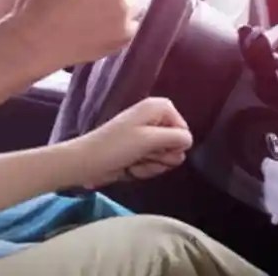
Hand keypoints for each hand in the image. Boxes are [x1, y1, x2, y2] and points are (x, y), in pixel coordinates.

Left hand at [68, 97, 192, 188]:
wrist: (87, 163)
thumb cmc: (116, 147)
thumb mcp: (149, 140)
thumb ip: (176, 138)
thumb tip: (189, 140)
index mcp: (155, 108)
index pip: (183, 128)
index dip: (175, 141)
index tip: (159, 145)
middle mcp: (153, 120)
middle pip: (176, 144)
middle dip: (162, 155)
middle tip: (144, 154)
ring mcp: (146, 138)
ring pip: (167, 157)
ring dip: (152, 165)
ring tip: (134, 162)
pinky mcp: (140, 153)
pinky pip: (155, 165)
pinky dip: (144, 170)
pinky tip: (131, 169)